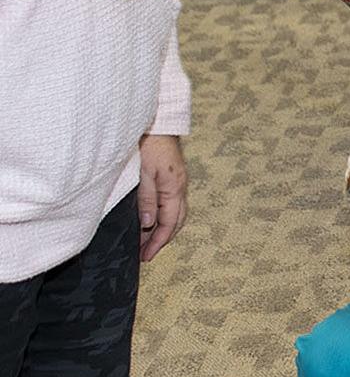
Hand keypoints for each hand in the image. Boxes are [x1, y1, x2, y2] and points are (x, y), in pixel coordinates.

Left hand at [138, 135, 187, 261]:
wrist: (157, 121)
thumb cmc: (148, 143)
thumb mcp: (143, 173)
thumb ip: (146, 199)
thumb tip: (148, 224)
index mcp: (174, 187)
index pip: (169, 222)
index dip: (158, 241)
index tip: (146, 255)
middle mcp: (180, 186)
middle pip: (177, 220)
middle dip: (162, 238)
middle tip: (146, 252)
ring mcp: (178, 181)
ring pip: (176, 212)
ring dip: (164, 228)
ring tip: (148, 239)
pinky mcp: (173, 176)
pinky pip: (172, 202)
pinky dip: (164, 215)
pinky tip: (153, 217)